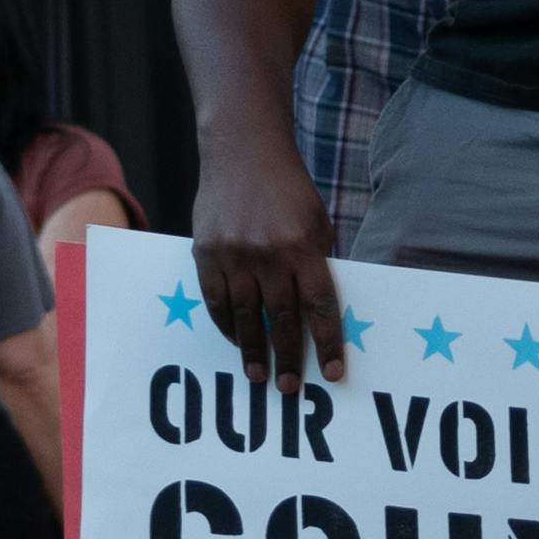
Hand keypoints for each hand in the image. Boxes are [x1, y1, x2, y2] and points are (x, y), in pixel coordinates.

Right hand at [189, 131, 343, 383]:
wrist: (243, 151)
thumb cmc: (288, 190)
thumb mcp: (316, 222)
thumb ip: (317, 264)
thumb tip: (318, 314)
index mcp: (304, 246)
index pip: (320, 306)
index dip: (327, 343)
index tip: (332, 373)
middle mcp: (269, 253)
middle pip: (281, 319)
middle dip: (287, 358)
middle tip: (289, 387)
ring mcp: (233, 254)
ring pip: (245, 317)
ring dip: (253, 351)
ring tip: (258, 375)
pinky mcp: (206, 253)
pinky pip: (215, 301)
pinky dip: (226, 325)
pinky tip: (236, 340)